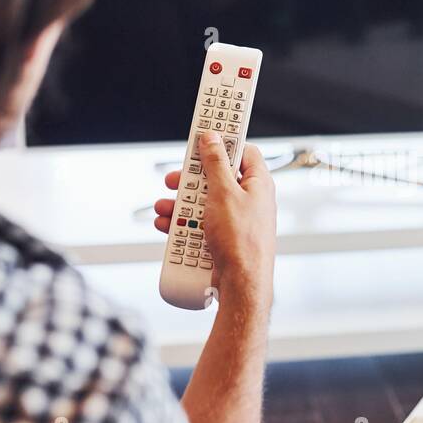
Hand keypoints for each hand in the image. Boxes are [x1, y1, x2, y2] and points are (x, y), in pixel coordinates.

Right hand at [153, 132, 275, 308]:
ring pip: (204, 202)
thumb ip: (216, 163)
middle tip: (174, 179)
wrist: (241, 284)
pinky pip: (201, 224)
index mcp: (258, 183)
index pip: (243, 152)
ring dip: (181, 204)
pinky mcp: (224, 238)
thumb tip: (212, 137)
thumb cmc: (241, 240)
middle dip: (192, 179)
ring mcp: (237, 220)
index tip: (201, 139)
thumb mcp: (223, 192)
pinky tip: (166, 224)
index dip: (222, 143)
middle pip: (217, 178)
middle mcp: (250, 199)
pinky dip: (183, 223)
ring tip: (164, 206)